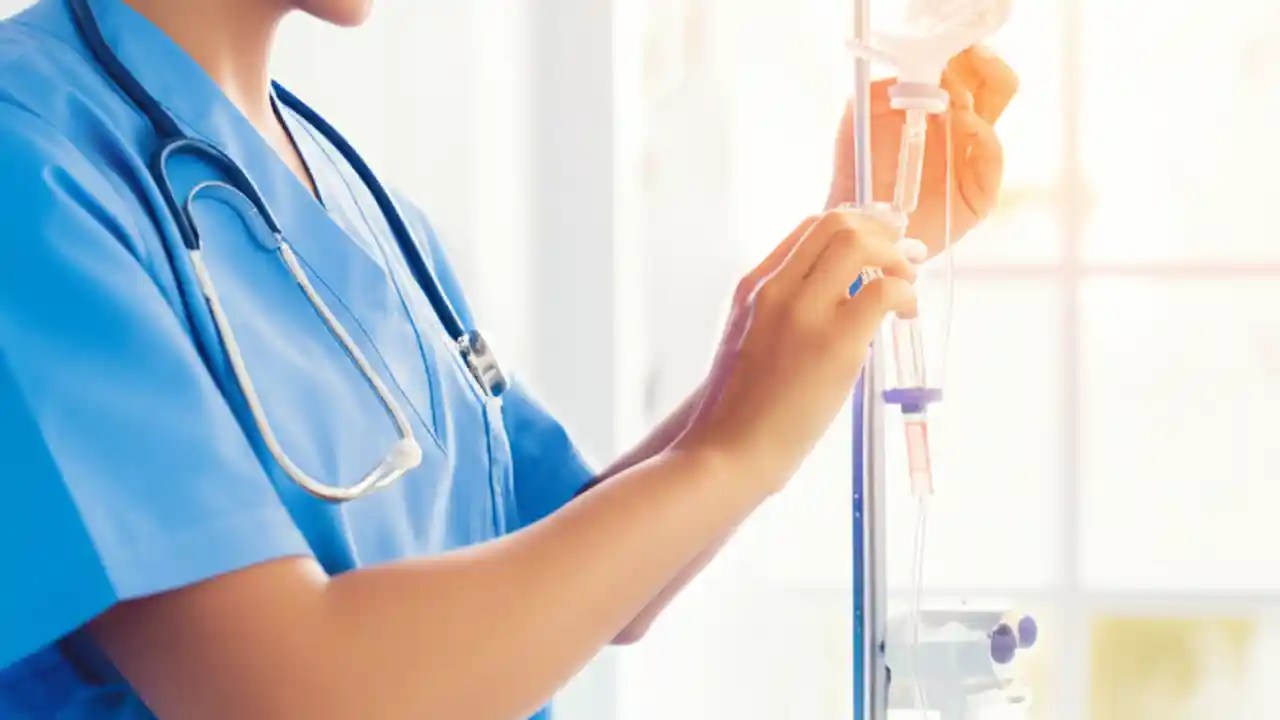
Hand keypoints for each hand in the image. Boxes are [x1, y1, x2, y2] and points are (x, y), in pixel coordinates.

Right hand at [677, 210, 916, 492]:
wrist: (730, 450)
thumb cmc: (742, 407)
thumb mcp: (750, 338)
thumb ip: (785, 309)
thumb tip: (841, 297)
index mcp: (754, 285)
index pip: (810, 227)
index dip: (855, 226)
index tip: (879, 244)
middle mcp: (776, 288)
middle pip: (838, 223)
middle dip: (882, 232)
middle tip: (905, 255)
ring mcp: (804, 312)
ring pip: (860, 244)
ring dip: (897, 257)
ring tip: (908, 284)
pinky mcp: (835, 343)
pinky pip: (884, 290)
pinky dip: (906, 292)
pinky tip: (906, 314)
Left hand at [826, 46, 1018, 253]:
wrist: (858, 223)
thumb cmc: (858, 172)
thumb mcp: (859, 120)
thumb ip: (879, 90)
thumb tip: (907, 72)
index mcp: (937, 108)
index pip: (965, 68)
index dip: (962, 53)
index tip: (949, 46)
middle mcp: (960, 128)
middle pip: (992, 82)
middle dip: (983, 63)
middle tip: (970, 55)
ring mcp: (972, 156)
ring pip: (999, 109)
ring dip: (984, 90)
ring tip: (956, 97)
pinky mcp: (978, 191)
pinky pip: (991, 155)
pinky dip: (981, 134)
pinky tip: (962, 124)